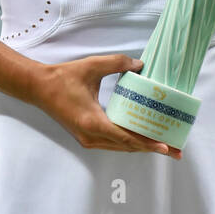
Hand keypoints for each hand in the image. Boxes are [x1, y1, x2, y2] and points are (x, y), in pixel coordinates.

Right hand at [34, 54, 182, 159]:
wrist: (39, 87)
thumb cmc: (63, 78)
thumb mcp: (92, 66)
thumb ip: (118, 63)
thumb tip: (141, 65)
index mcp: (93, 122)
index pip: (127, 138)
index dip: (148, 143)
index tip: (166, 147)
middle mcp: (91, 136)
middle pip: (128, 147)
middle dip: (152, 148)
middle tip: (175, 150)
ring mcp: (87, 140)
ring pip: (121, 148)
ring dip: (142, 147)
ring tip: (164, 146)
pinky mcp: (86, 137)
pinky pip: (113, 144)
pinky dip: (130, 143)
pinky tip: (143, 138)